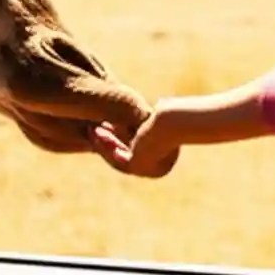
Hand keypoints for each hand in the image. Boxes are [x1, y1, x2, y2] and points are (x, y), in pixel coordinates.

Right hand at [89, 81, 271, 177]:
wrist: (179, 120)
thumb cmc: (178, 114)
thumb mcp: (164, 113)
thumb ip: (162, 114)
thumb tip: (164, 105)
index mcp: (164, 156)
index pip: (136, 150)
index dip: (120, 138)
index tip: (108, 125)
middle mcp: (157, 166)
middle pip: (124, 155)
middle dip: (109, 141)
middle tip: (95, 129)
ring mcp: (147, 168)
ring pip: (117, 157)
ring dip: (104, 143)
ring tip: (94, 129)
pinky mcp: (137, 166)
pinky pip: (115, 157)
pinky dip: (105, 144)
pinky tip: (98, 131)